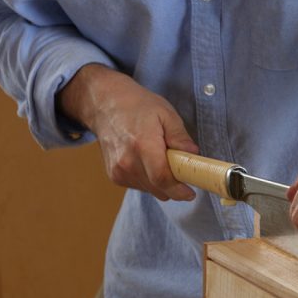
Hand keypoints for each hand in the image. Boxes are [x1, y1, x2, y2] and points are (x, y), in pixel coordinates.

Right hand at [58, 64, 198, 200]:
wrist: (105, 105)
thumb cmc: (137, 106)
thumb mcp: (165, 113)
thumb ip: (179, 136)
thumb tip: (193, 154)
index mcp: (142, 145)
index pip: (162, 179)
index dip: (179, 190)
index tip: (191, 192)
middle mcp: (127, 162)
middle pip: (158, 189)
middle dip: (174, 185)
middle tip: (181, 168)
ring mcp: (118, 170)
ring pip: (150, 190)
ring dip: (161, 182)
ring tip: (159, 158)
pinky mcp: (114, 175)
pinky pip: (139, 186)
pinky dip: (148, 179)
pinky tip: (146, 160)